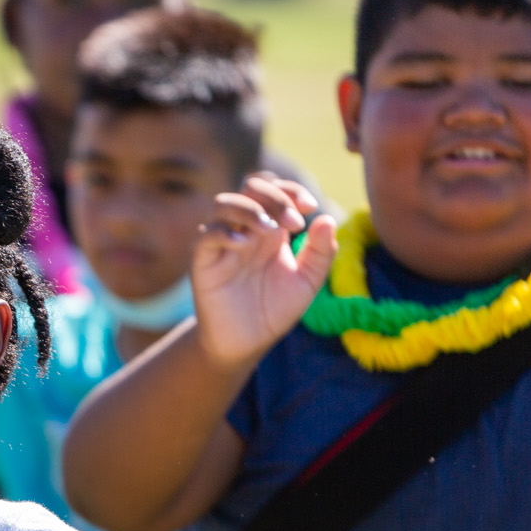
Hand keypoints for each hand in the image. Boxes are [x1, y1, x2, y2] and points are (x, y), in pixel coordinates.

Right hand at [194, 174, 337, 369]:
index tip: (310, 208)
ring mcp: (222, 243)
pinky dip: (224, 232)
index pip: (275, 190)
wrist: (245, 343)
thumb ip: (320, 253)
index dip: (292, 190)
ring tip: (269, 230)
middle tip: (293, 224)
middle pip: (251, 187)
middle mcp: (244, 229)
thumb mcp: (307, 282)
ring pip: (224, 203)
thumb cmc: (274, 311)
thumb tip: (327, 220)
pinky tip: (244, 245)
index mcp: (270, 229)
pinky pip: (206, 234)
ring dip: (249, 209)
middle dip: (274, 197)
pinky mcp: (203, 262)